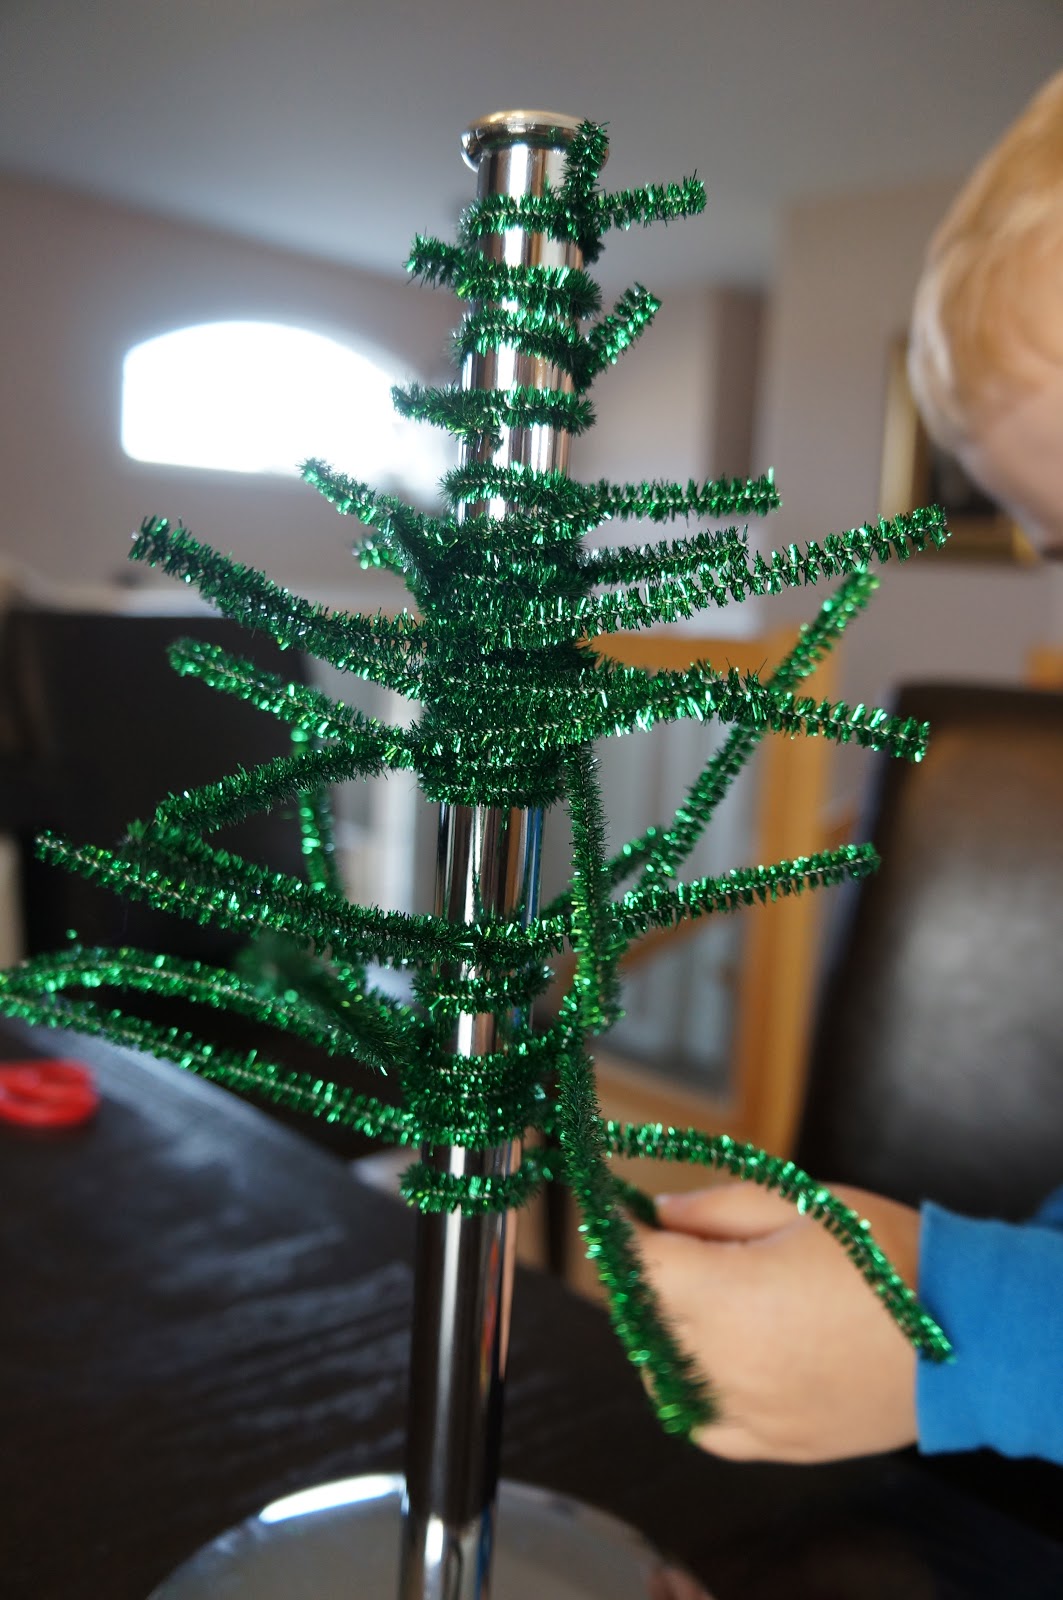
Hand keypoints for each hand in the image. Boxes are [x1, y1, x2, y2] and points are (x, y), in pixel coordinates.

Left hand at [635, 1180, 921, 1462]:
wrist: (966, 1333)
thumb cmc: (886, 1257)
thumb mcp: (799, 1203)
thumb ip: (716, 1208)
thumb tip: (657, 1215)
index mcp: (726, 1293)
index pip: (635, 1265)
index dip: (621, 1236)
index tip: (624, 1218)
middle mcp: (725, 1359)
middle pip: (641, 1317)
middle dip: (647, 1278)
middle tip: (677, 1249)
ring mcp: (748, 1410)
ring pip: (662, 1372)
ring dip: (665, 1334)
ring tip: (707, 1302)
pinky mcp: (775, 1443)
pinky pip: (702, 1424)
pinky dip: (694, 1392)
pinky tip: (718, 1360)